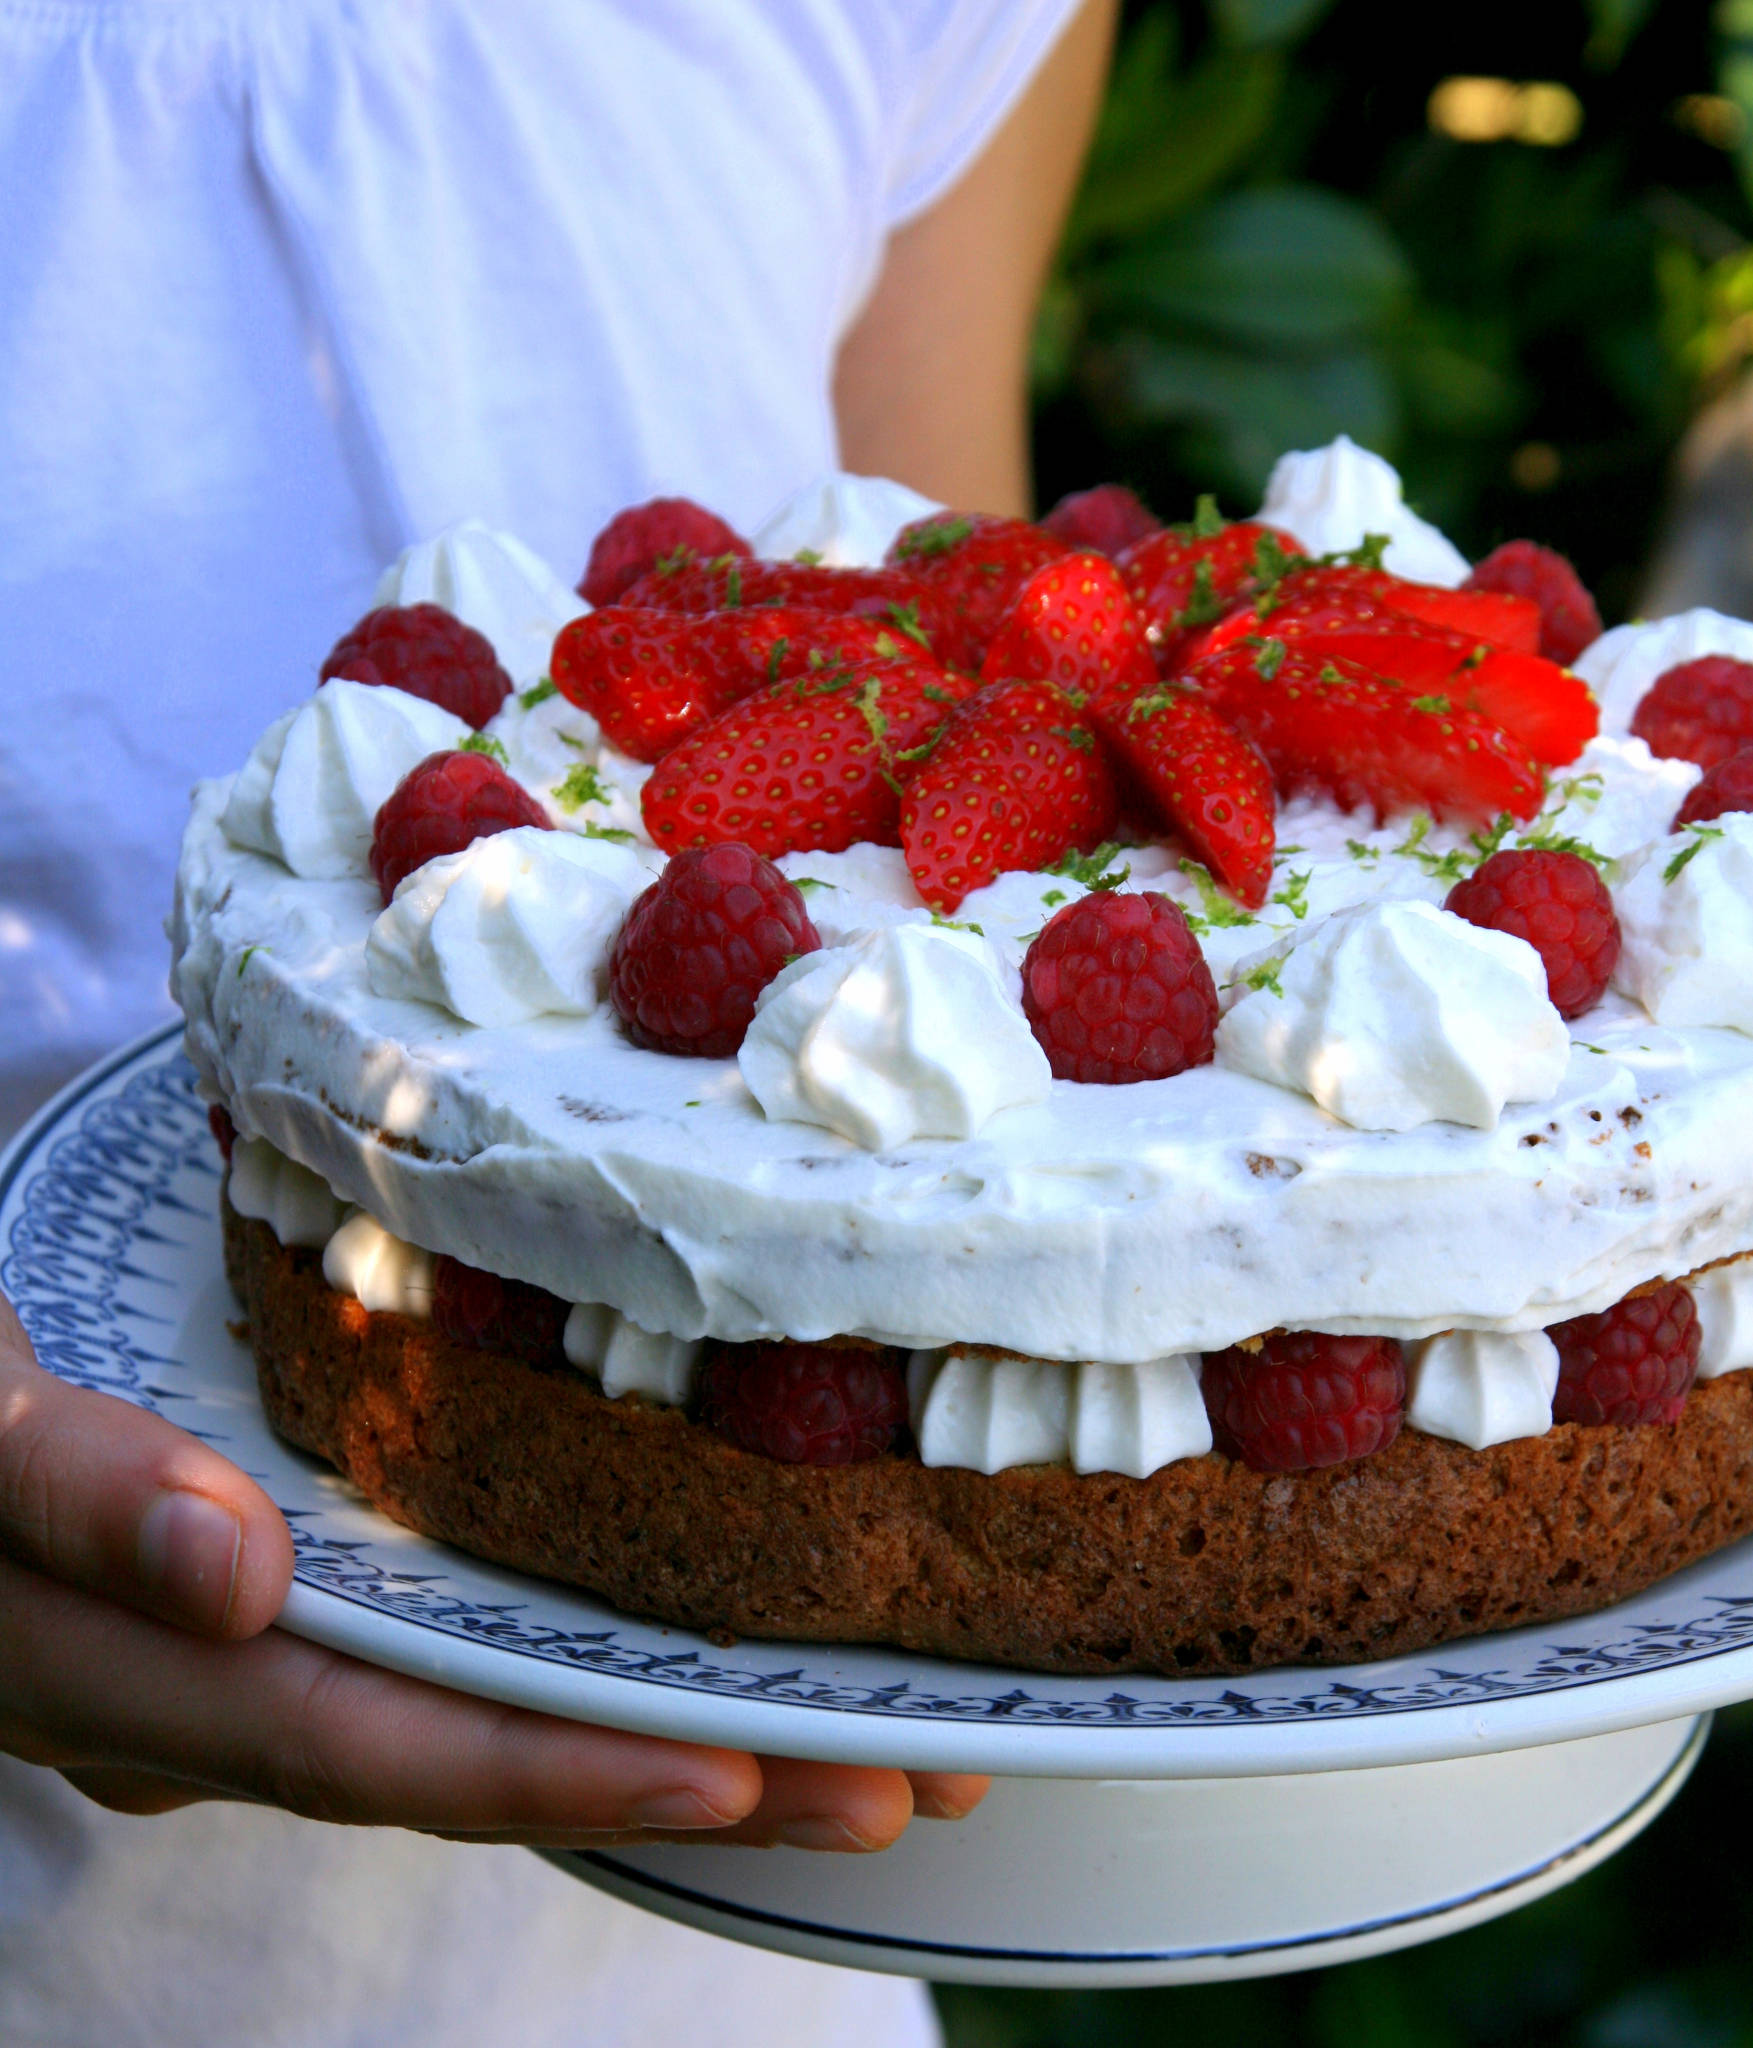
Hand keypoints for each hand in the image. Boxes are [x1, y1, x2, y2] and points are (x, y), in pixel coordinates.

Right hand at [0, 1295, 986, 1848]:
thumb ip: (72, 1490)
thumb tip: (235, 1570)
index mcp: (147, 1677)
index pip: (380, 1742)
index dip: (560, 1769)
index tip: (743, 1773)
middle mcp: (231, 1697)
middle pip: (483, 1755)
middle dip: (691, 1781)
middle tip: (904, 1779)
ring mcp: (277, 1658)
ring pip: (496, 1714)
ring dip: (684, 1735)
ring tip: (872, 1737)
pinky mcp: (317, 1598)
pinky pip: (475, 1649)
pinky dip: (602, 1660)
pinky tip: (713, 1642)